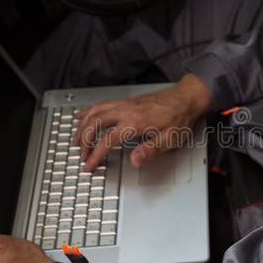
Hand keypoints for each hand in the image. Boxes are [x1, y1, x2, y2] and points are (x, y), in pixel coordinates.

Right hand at [74, 72, 212, 169]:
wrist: (187, 97)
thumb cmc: (180, 117)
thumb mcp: (170, 138)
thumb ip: (151, 150)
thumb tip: (134, 160)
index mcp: (135, 122)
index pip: (107, 140)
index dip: (95, 155)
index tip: (89, 166)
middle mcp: (126, 110)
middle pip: (95, 124)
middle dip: (84, 141)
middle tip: (81, 155)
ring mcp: (124, 104)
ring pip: (94, 112)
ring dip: (82, 126)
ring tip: (75, 139)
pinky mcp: (125, 101)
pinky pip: (100, 104)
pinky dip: (88, 111)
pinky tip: (81, 115)